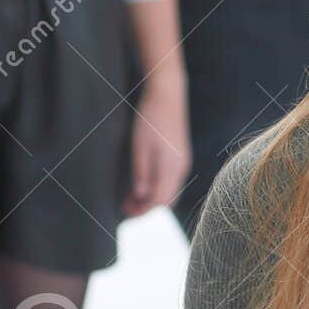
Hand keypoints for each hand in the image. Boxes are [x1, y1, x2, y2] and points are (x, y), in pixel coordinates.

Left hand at [124, 79, 189, 217]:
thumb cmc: (152, 118)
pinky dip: (157, 189)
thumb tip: (141, 197)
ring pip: (169, 191)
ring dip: (151, 199)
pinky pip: (170, 181)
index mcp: (172, 168)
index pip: (159, 202)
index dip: (142, 212)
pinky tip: (143, 184)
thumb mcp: (140, 147)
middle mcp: (181, 168)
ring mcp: (182, 162)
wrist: (168, 95)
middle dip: (147, 208)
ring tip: (130, 198)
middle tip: (125, 207)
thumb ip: (141, 174)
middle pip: (167, 200)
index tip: (126, 214)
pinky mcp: (180, 156)